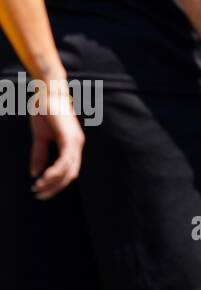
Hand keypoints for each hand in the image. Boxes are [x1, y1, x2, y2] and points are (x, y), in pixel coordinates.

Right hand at [29, 84, 83, 198]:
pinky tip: (44, 177)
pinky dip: (56, 170)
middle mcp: (77, 144)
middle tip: (39, 195)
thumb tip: (35, 173)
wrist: (47, 93)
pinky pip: (66, 158)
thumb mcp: (40, 138)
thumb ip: (39, 155)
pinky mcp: (70, 136)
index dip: (55, 184)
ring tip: (38, 188)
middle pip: (70, 174)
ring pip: (69, 169)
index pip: (68, 171)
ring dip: (53, 182)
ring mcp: (75, 140)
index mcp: (72, 145)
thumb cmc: (45, 113)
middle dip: (55, 188)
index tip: (40, 192)